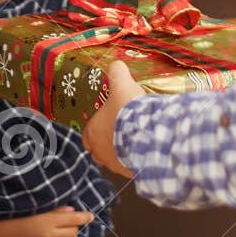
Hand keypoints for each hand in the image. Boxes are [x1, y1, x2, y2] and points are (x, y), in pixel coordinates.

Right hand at [0, 207, 95, 236]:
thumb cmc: (15, 216)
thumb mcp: (36, 209)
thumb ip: (55, 210)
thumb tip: (72, 210)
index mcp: (47, 220)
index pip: (73, 219)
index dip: (84, 217)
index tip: (91, 216)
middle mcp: (49, 234)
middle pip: (74, 231)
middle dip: (75, 225)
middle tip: (68, 220)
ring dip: (71, 235)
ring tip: (63, 229)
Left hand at [82, 61, 144, 177]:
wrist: (149, 135)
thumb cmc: (129, 111)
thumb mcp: (122, 85)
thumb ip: (117, 73)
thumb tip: (116, 64)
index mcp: (94, 132)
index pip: (86, 137)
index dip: (94, 132)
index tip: (104, 126)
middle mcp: (101, 152)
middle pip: (98, 152)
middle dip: (106, 144)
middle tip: (120, 135)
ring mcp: (116, 164)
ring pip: (114, 161)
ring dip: (121, 153)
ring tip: (135, 142)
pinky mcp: (131, 172)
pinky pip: (130, 168)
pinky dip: (135, 161)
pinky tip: (145, 152)